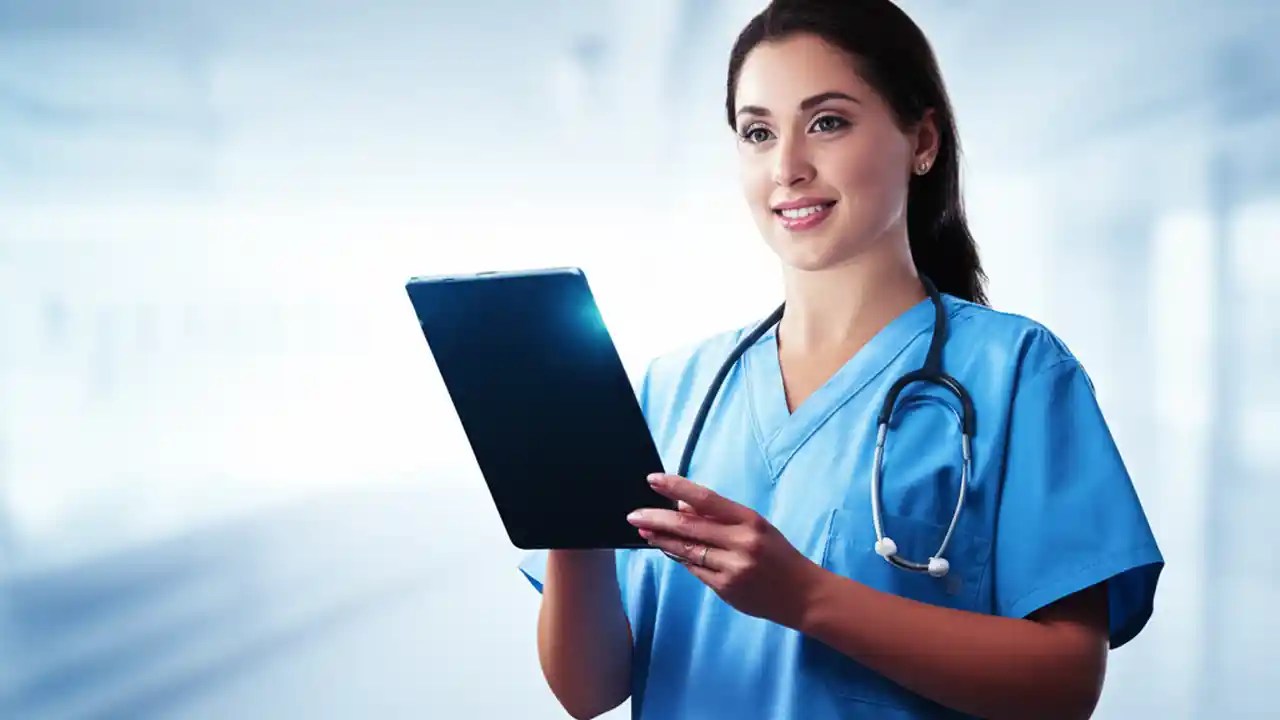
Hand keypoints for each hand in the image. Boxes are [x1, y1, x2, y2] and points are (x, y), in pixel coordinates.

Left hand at [626, 473, 819, 629]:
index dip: (676, 488)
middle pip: (688, 527)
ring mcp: (732, 568)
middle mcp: (740, 543)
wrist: (803, 595)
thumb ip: (721, 517)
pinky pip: (694, 569)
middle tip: (634, 515)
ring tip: (644, 531)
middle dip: (656, 519)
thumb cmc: (778, 555)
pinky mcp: (726, 588)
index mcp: (750, 520)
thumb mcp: (756, 526)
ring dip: (661, 540)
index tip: (653, 480)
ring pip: (686, 550)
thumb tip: (683, 506)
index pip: (706, 499)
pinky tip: (667, 549)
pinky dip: (679, 558)